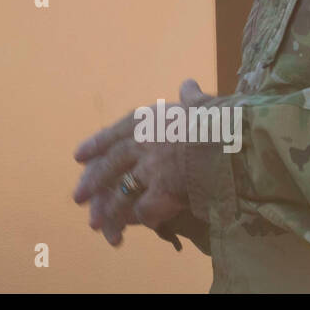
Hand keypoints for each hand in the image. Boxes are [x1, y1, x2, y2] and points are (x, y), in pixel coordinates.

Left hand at [73, 79, 210, 246]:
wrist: (231, 142)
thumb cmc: (217, 119)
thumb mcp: (199, 103)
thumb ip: (189, 97)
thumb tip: (187, 84)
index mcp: (148, 120)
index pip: (115, 133)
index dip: (96, 146)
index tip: (79, 157)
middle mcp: (142, 143)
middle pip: (110, 164)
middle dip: (92, 182)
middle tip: (78, 197)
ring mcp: (150, 168)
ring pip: (121, 190)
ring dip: (109, 209)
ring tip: (96, 223)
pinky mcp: (163, 191)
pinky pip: (145, 209)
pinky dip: (142, 217)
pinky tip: (141, 224)